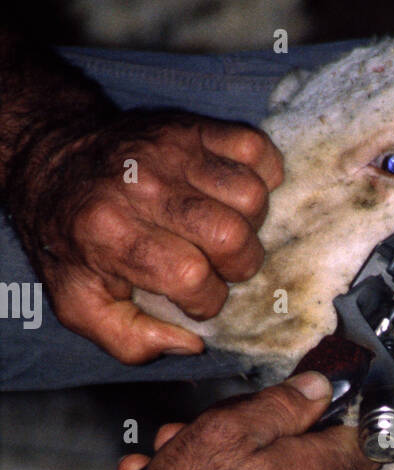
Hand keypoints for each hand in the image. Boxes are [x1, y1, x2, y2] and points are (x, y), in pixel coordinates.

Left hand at [15, 108, 282, 362]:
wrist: (53, 163)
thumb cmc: (73, 242)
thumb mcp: (79, 305)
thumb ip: (129, 341)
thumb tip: (191, 343)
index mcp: (111, 234)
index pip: (191, 276)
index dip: (204, 301)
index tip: (192, 298)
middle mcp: (143, 187)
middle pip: (231, 236)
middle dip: (237, 267)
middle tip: (217, 267)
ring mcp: (171, 151)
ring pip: (251, 195)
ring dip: (251, 224)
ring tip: (226, 230)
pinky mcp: (193, 127)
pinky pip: (257, 151)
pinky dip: (262, 177)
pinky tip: (236, 197)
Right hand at [112, 373, 377, 469]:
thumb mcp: (229, 431)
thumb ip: (280, 406)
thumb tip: (318, 389)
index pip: (361, 441)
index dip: (348, 415)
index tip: (331, 403)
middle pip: (293, 455)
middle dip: (247, 436)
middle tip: (200, 430)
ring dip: (216, 466)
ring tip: (168, 463)